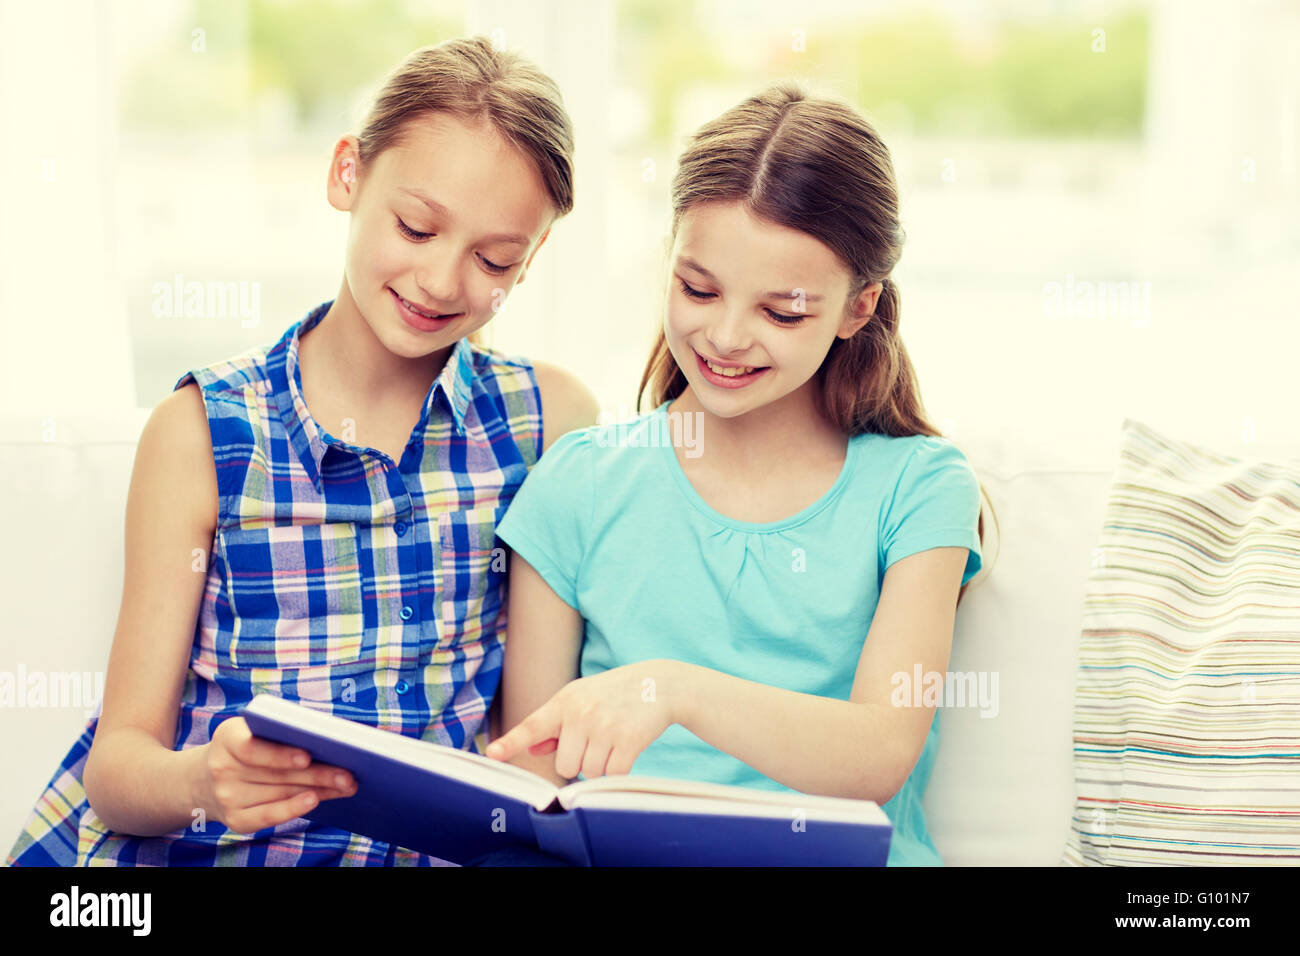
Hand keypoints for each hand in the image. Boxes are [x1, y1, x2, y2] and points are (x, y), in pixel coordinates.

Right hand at [192, 716, 356, 832]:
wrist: (203, 779)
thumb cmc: (247, 746)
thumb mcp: (253, 729)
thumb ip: (281, 729)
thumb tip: (327, 738)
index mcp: (228, 737)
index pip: (251, 747)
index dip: (279, 754)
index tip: (307, 756)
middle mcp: (222, 768)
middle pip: (276, 774)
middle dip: (317, 774)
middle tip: (348, 774)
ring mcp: (226, 797)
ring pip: (279, 794)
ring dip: (318, 791)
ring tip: (346, 786)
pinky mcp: (234, 819)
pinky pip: (268, 817)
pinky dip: (293, 809)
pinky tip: (315, 801)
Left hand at [485, 661, 689, 779]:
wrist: (659, 684)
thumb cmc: (613, 694)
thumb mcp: (581, 699)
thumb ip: (555, 726)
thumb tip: (533, 748)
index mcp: (565, 701)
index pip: (533, 725)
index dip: (511, 742)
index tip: (493, 753)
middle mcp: (582, 713)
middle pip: (565, 766)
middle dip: (580, 760)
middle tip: (596, 740)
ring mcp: (605, 726)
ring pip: (589, 772)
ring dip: (601, 764)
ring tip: (613, 740)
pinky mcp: (629, 740)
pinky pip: (613, 774)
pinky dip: (620, 769)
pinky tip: (627, 747)